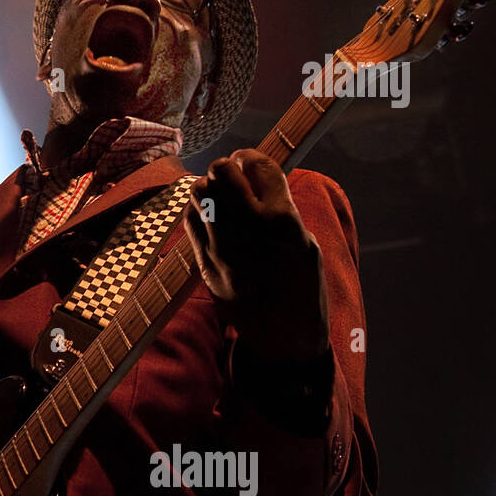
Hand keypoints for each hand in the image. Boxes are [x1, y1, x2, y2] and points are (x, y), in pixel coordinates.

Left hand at [182, 149, 329, 363]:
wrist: (284, 338)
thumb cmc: (303, 288)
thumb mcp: (305, 243)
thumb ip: (280, 207)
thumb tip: (253, 175)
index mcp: (282, 222)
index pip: (257, 165)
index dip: (251, 157)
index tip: (250, 160)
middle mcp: (249, 231)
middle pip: (222, 172)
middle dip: (228, 167)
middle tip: (235, 177)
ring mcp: (221, 249)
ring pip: (199, 192)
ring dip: (210, 187)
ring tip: (223, 198)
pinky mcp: (204, 265)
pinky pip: (189, 220)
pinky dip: (198, 211)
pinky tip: (211, 218)